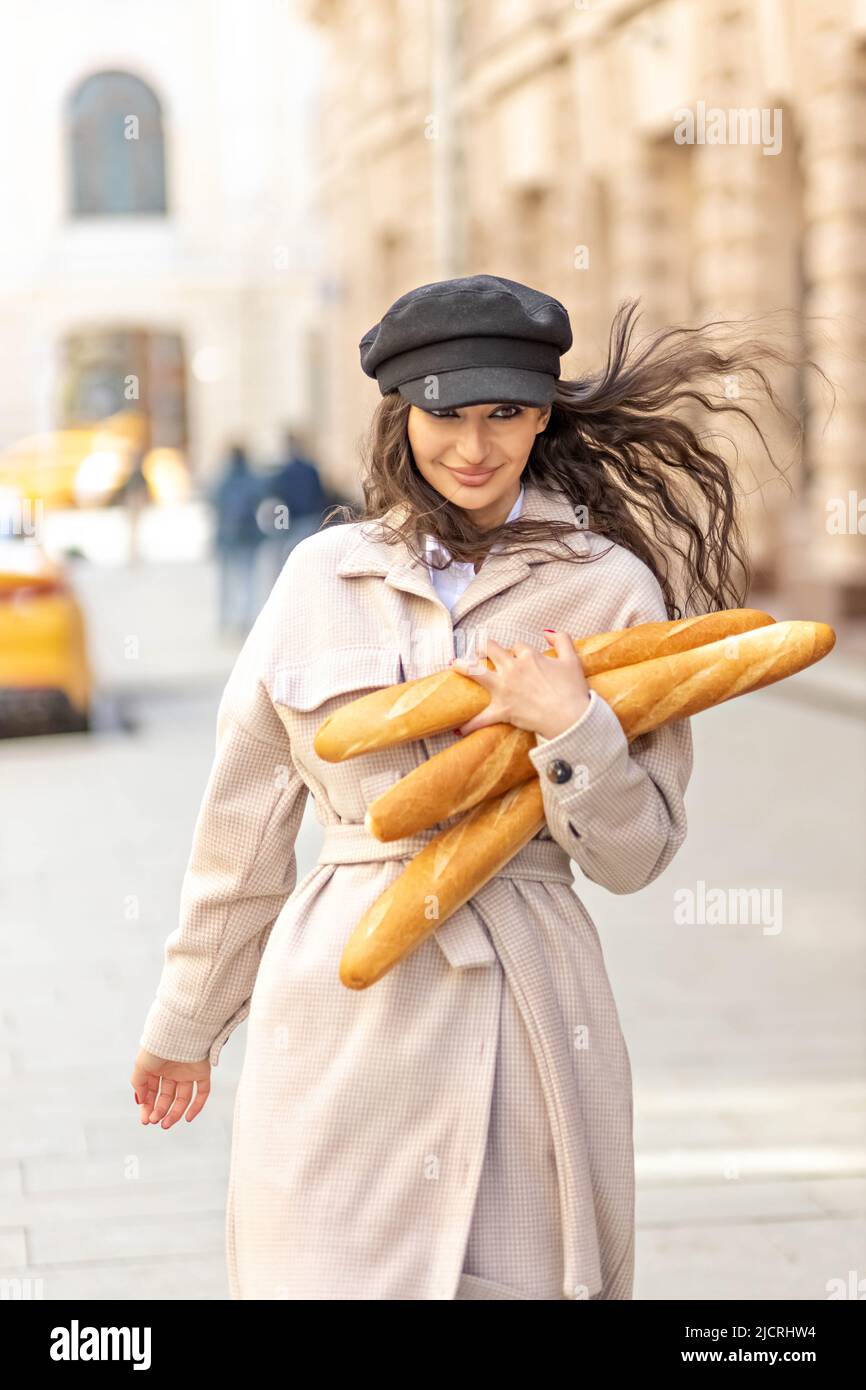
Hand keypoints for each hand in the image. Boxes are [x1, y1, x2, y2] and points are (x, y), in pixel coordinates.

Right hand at [130, 1047, 211, 1128]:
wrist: (177, 1033)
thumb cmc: (157, 1046)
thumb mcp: (140, 1065)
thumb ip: (138, 1083)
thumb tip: (140, 1101)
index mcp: (157, 1068)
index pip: (152, 1092)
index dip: (148, 1106)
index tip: (145, 1119)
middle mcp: (173, 1071)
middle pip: (167, 1097)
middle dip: (160, 1111)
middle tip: (155, 1121)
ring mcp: (188, 1072)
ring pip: (183, 1098)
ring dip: (175, 1113)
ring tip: (166, 1124)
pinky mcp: (202, 1072)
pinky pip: (202, 1092)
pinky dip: (197, 1106)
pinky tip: (188, 1117)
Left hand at [452, 631, 590, 741]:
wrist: (570, 718)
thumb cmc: (573, 690)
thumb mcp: (572, 659)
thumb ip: (562, 640)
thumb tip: (548, 632)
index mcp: (529, 656)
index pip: (518, 646)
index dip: (518, 651)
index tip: (521, 657)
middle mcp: (513, 669)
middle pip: (492, 650)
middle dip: (485, 648)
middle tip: (480, 649)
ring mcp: (504, 689)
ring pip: (477, 673)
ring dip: (463, 667)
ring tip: (453, 665)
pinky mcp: (502, 710)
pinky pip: (481, 717)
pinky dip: (470, 724)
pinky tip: (458, 729)